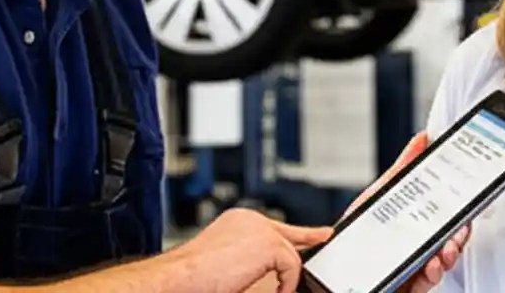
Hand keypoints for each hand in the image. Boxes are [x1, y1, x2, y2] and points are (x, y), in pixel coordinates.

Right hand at [177, 207, 331, 292]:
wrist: (179, 278)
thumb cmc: (194, 278)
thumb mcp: (229, 263)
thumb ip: (252, 259)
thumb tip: (276, 269)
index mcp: (238, 221)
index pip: (273, 227)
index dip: (294, 234)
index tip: (313, 234)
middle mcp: (249, 219)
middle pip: (288, 233)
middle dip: (307, 238)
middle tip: (324, 236)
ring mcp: (259, 228)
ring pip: (289, 254)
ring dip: (287, 278)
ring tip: (278, 291)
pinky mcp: (269, 243)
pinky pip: (292, 266)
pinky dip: (287, 284)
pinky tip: (276, 292)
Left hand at [344, 132, 468, 292]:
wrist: (331, 269)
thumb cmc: (356, 232)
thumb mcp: (380, 195)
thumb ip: (402, 169)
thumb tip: (421, 140)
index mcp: (416, 227)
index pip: (446, 219)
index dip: (459, 213)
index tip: (466, 204)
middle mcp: (419, 248)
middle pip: (448, 241)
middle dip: (458, 235)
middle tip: (458, 228)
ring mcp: (414, 269)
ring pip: (441, 263)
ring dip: (449, 255)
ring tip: (445, 248)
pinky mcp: (408, 287)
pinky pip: (425, 284)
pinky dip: (432, 274)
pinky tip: (431, 265)